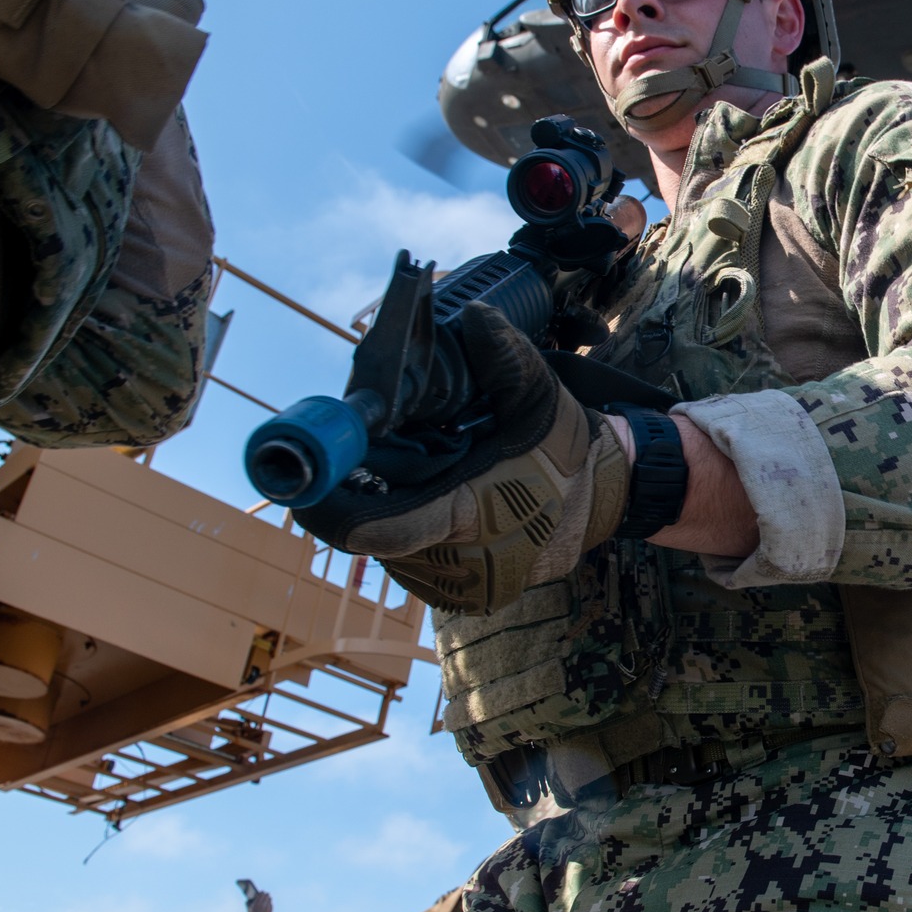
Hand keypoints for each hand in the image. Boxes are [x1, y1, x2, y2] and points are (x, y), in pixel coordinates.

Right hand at [245, 888, 272, 911]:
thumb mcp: (250, 911)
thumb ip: (249, 905)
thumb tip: (248, 900)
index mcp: (256, 905)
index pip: (259, 896)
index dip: (261, 893)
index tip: (262, 891)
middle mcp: (261, 906)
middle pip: (265, 897)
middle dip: (266, 894)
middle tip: (266, 893)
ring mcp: (266, 908)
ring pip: (269, 900)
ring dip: (269, 898)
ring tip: (269, 897)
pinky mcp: (270, 910)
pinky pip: (271, 905)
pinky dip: (270, 903)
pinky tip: (270, 903)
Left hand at [302, 304, 630, 612]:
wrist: (606, 498)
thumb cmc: (568, 447)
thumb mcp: (541, 393)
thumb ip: (504, 356)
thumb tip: (473, 316)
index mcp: (473, 514)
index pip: (374, 528)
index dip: (326, 505)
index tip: (305, 475)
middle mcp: (461, 562)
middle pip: (373, 533)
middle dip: (361, 493)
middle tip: (370, 455)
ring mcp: (461, 584)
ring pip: (387, 550)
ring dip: (385, 513)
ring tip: (413, 476)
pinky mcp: (463, 594)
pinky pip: (412, 562)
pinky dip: (408, 530)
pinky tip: (432, 500)